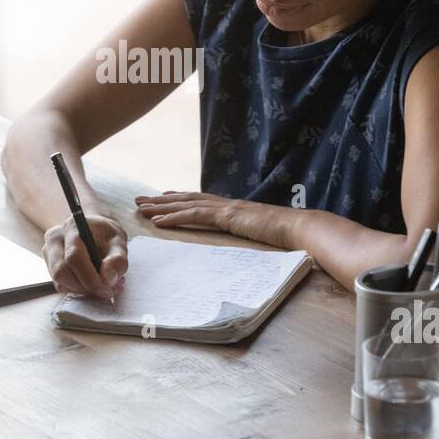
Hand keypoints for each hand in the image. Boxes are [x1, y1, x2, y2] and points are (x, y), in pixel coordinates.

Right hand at [42, 213, 127, 299]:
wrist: (95, 231)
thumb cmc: (106, 235)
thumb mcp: (119, 242)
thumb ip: (117, 260)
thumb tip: (108, 280)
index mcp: (72, 227)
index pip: (74, 257)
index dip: (90, 278)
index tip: (107, 291)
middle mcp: (55, 238)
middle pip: (61, 272)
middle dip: (85, 288)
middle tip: (107, 291)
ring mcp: (48, 252)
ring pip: (60, 282)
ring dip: (83, 290)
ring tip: (103, 284)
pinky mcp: (49, 266)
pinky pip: (61, 286)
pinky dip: (78, 290)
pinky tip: (92, 283)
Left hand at [134, 191, 293, 246]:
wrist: (298, 228)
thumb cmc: (285, 234)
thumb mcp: (260, 233)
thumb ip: (248, 232)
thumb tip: (244, 239)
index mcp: (232, 208)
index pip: (199, 200)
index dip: (178, 199)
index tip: (161, 198)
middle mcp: (225, 203)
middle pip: (186, 199)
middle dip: (161, 200)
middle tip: (140, 201)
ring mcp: (226, 208)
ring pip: (185, 204)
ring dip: (161, 207)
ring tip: (141, 209)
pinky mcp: (227, 216)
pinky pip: (195, 215)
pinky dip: (174, 218)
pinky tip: (159, 222)